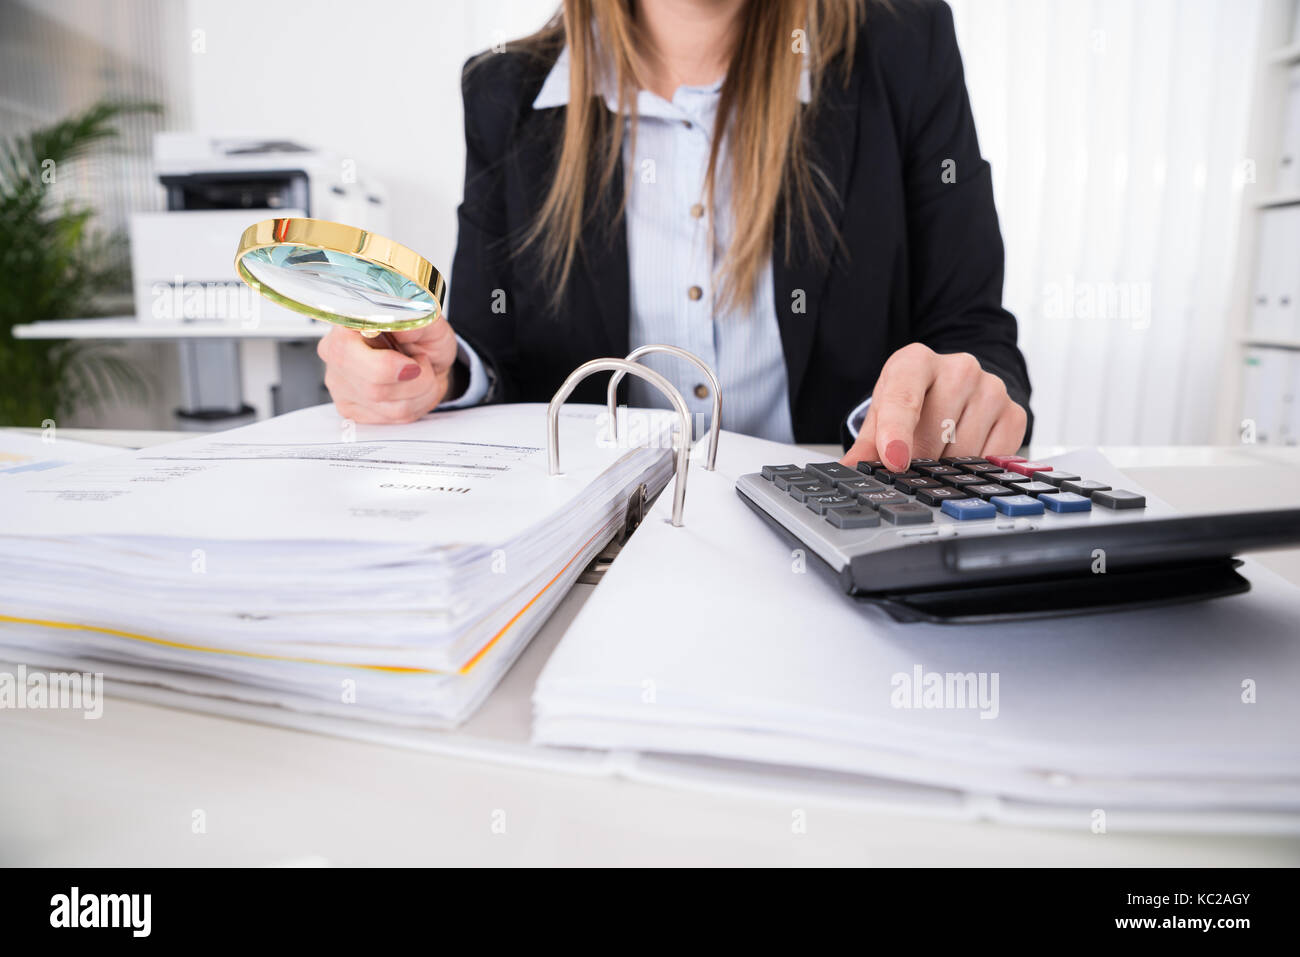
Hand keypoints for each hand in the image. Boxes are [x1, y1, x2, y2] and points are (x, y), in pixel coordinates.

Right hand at [317, 317, 459, 423]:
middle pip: (372, 387)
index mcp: (346, 325)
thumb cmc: (422, 340)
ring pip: (389, 406)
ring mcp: (340, 385)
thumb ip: (418, 320)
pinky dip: (416, 405)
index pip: (347, 351)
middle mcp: (335, 354)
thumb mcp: (429, 322)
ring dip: (420, 393)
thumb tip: (403, 327)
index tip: (414, 364)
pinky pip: (392, 417)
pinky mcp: (351, 409)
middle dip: (414, 381)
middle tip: (420, 365)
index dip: (386, 365)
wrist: (427, 362)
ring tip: (421, 376)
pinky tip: (412, 389)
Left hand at [841, 343, 1026, 470]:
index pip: (903, 398)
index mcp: (915, 362)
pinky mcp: (1014, 414)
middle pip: (933, 433)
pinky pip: (992, 459)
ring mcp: (991, 389)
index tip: (894, 461)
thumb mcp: (883, 414)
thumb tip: (849, 472)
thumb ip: (866, 444)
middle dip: (918, 461)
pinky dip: (974, 470)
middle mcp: (958, 369)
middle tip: (910, 466)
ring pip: (963, 452)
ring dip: (946, 468)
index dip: (896, 432)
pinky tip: (963, 457)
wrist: (956, 386)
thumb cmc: (915, 399)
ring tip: (938, 455)